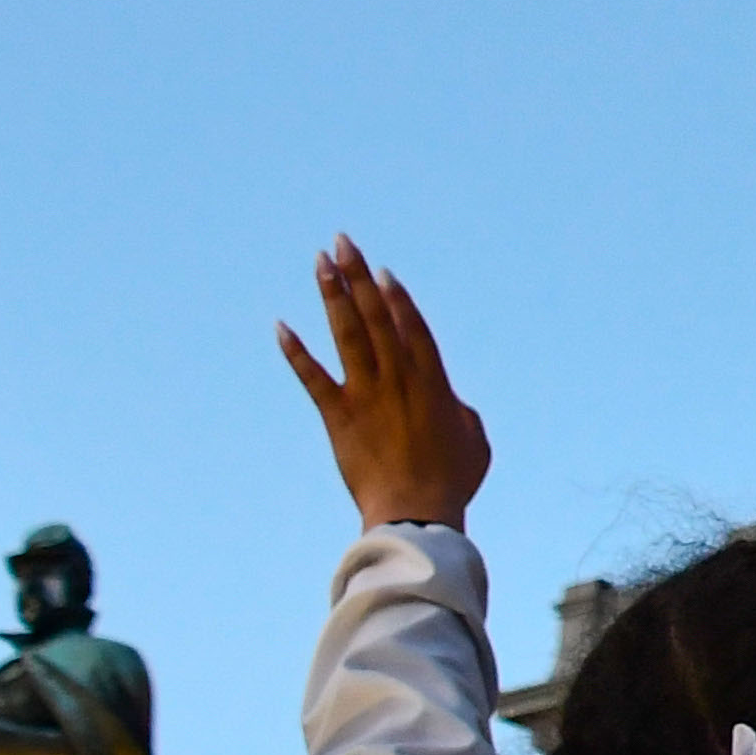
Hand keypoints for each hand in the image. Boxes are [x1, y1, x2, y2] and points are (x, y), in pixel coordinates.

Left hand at [276, 240, 491, 530]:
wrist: (414, 513)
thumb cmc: (451, 481)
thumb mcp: (474, 440)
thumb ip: (462, 411)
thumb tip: (450, 401)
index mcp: (432, 381)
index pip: (410, 326)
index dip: (395, 297)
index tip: (381, 270)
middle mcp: (396, 378)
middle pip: (374, 316)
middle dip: (358, 276)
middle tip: (344, 241)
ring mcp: (365, 395)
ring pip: (346, 334)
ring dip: (332, 295)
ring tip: (321, 262)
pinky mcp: (338, 416)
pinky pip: (312, 378)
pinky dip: (296, 352)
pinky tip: (281, 326)